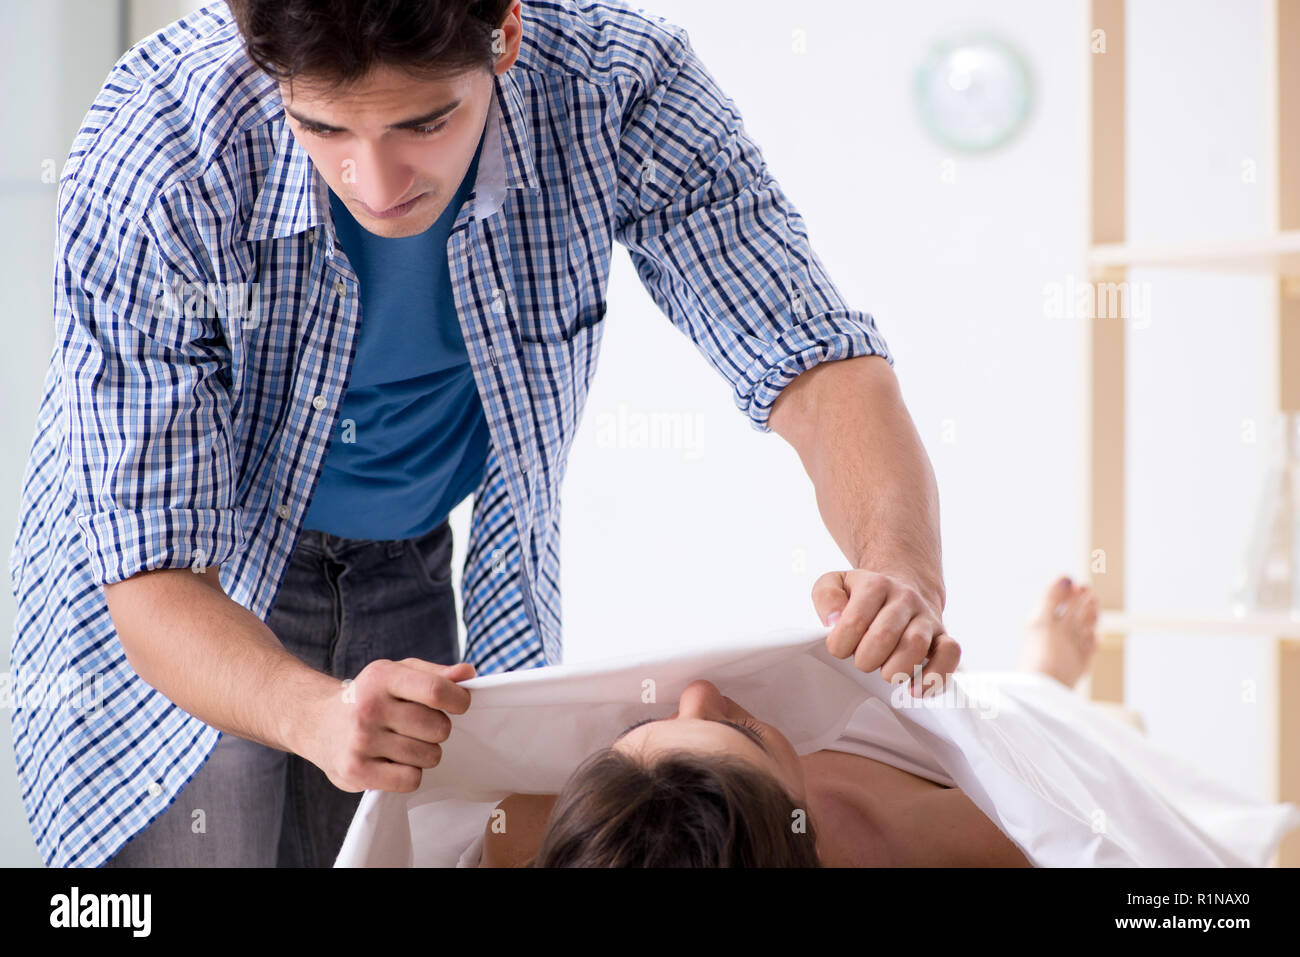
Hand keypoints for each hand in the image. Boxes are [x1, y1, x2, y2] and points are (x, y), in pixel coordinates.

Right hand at [300, 658, 475, 792]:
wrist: (317, 722)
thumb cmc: (370, 696)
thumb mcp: (398, 674)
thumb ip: (435, 674)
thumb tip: (468, 673)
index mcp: (382, 677)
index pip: (437, 691)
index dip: (459, 700)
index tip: (458, 705)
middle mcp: (369, 707)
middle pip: (438, 728)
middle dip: (439, 729)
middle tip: (421, 727)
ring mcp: (361, 740)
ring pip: (428, 756)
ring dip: (426, 753)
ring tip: (405, 743)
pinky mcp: (356, 770)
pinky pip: (410, 780)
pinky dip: (411, 774)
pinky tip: (395, 762)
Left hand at [812, 569, 958, 695]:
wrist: (903, 588)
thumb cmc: (863, 596)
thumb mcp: (835, 583)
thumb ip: (826, 596)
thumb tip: (833, 621)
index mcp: (875, 584)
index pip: (853, 621)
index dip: (839, 645)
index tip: (839, 648)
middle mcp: (905, 598)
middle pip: (884, 635)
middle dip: (865, 660)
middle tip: (862, 661)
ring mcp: (927, 617)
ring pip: (916, 645)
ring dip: (895, 670)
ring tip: (885, 672)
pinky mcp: (944, 636)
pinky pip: (950, 654)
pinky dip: (934, 676)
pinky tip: (916, 689)